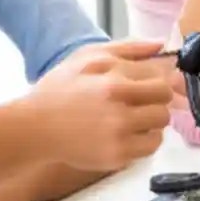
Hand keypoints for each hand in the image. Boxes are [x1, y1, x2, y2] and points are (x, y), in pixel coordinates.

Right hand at [25, 39, 172, 170]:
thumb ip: (127, 48)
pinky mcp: (117, 156)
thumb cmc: (60, 89)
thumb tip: (161, 44)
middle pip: (164, 100)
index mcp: (113, 81)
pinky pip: (151, 146)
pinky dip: (145, 139)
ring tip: (133, 117)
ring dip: (152, 119)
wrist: (35, 128)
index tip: (143, 86)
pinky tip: (128, 133)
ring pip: (161, 123)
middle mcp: (119, 108)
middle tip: (139, 102)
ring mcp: (119, 134)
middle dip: (155, 98)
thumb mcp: (87, 57)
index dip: (152, 80)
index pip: (158, 77)